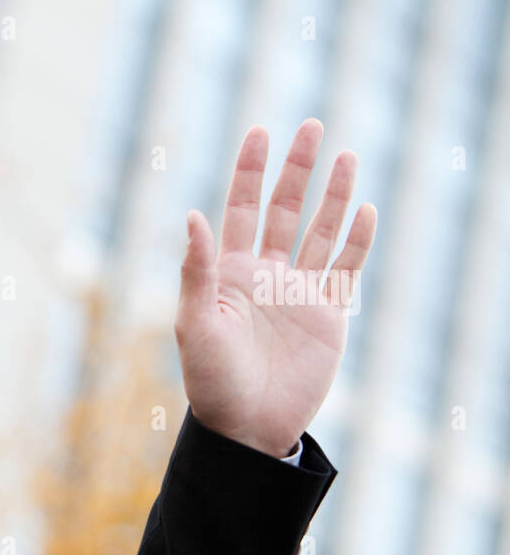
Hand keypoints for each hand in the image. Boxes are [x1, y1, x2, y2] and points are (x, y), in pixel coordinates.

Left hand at [174, 119, 376, 457]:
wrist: (248, 428)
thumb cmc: (211, 380)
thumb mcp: (196, 324)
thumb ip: (196, 271)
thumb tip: (192, 216)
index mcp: (229, 274)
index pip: (240, 209)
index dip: (249, 171)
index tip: (260, 131)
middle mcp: (265, 276)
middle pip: (285, 211)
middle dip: (297, 170)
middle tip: (312, 126)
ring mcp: (298, 294)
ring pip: (320, 233)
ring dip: (332, 196)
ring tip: (346, 156)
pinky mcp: (327, 317)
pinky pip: (345, 270)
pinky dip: (356, 240)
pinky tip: (363, 209)